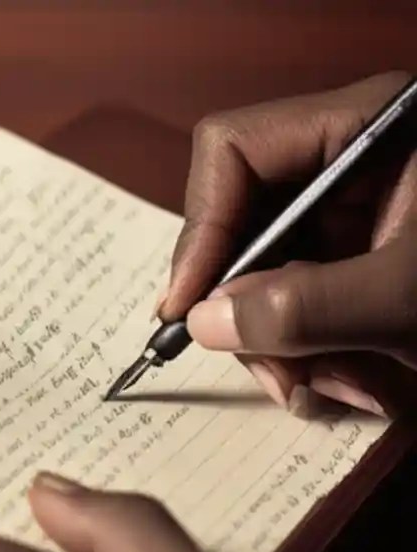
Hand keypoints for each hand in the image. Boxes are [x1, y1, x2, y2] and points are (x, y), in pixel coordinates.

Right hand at [159, 70, 416, 417]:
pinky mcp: (368, 259)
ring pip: (269, 273)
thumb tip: (204, 322)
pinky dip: (316, 352)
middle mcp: (354, 161)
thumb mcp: (414, 296)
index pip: (234, 150)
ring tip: (332, 392)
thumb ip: (308, 308)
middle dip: (251, 309)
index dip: (200, 228)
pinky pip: (304, 300)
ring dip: (286, 346)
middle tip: (274, 377)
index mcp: (371, 126)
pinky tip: (355, 386)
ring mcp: (360, 213)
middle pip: (245, 221)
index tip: (189, 308)